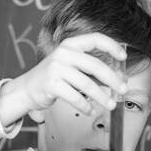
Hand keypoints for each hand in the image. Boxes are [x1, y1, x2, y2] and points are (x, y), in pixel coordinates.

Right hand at [0, 33, 129, 124]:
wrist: (27, 89)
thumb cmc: (54, 78)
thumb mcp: (71, 67)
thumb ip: (91, 70)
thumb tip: (118, 79)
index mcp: (70, 45)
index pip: (95, 39)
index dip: (112, 46)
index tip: (124, 56)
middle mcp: (63, 53)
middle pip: (95, 66)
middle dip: (113, 79)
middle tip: (123, 90)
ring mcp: (56, 68)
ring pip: (87, 85)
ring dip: (102, 97)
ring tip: (111, 105)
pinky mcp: (51, 84)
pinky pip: (76, 97)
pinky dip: (86, 106)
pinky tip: (90, 110)